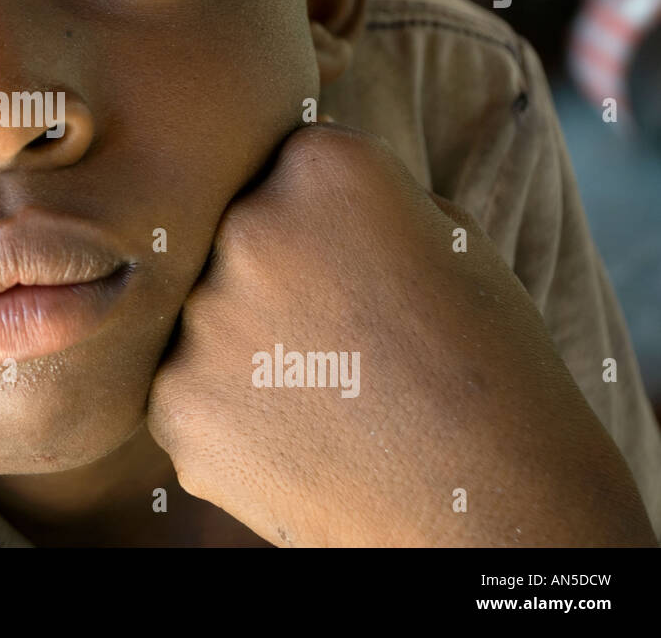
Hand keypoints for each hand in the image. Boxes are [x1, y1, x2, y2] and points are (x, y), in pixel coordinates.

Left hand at [147, 119, 654, 545]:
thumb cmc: (487, 362)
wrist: (491, 503)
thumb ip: (356, 199)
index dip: (320, 221)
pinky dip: (228, 413)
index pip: (285, 168)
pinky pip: (187, 389)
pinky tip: (294, 436)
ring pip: (206, 317)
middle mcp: (246, 226)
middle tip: (338, 335)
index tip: (356, 264)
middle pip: (234, 237)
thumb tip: (293, 191)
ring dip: (247, 347)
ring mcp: (202, 319)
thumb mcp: (448, 237)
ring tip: (325, 393)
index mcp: (321, 165)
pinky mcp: (176, 403)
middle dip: (274, 277)